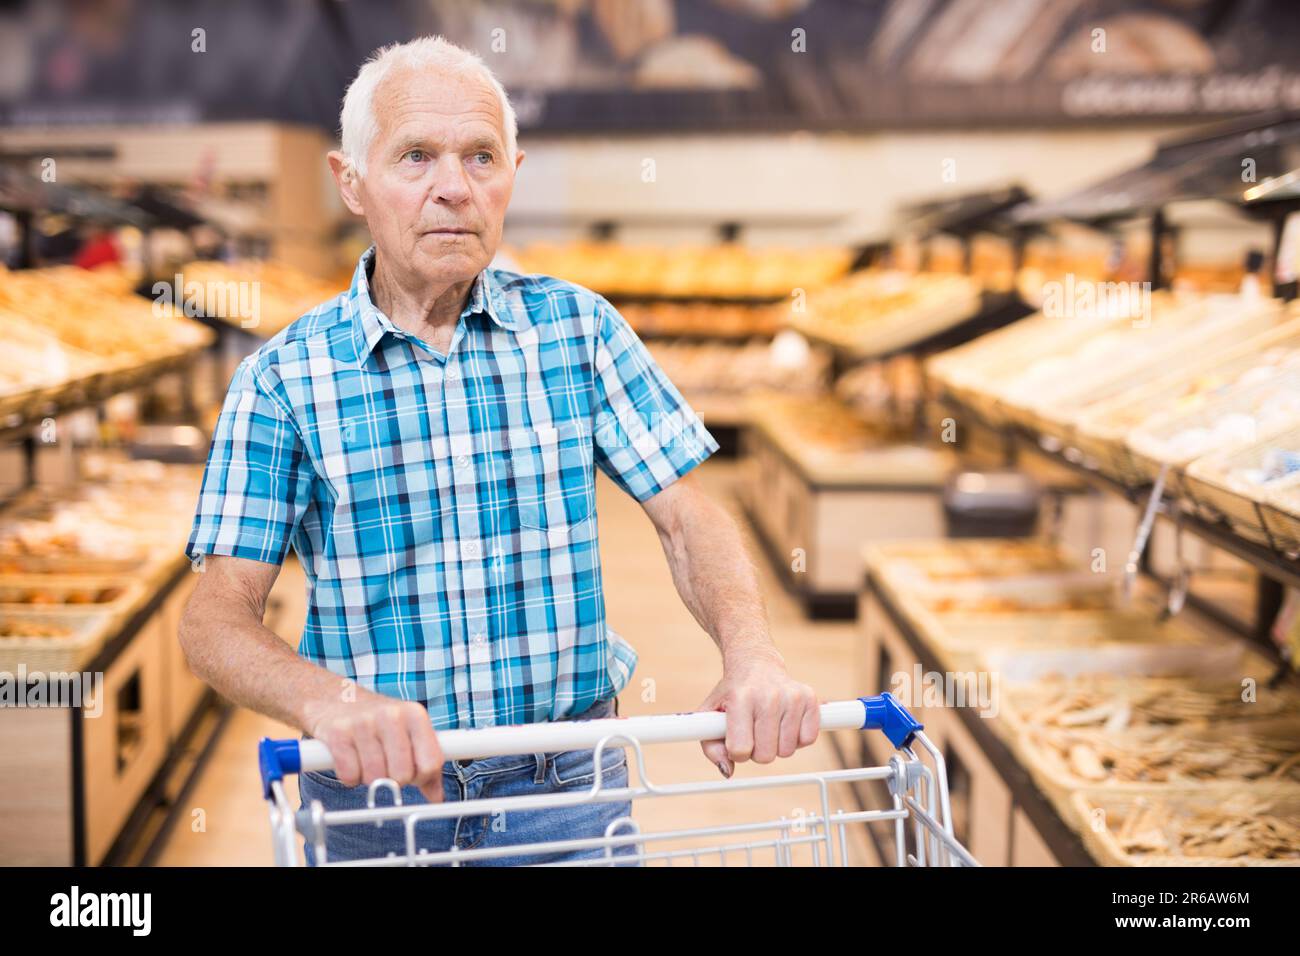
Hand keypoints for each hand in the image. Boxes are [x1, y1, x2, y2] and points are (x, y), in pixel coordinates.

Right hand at [305, 689, 444, 801]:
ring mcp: (363, 723)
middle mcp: (391, 715)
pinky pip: (350, 775)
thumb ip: (425, 763)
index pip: (430, 763)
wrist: (334, 698)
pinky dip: (349, 776)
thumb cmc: (377, 720)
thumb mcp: (408, 733)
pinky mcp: (338, 733)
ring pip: (375, 778)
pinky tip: (350, 760)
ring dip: (368, 778)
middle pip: (402, 775)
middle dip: (392, 780)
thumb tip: (436, 797)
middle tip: (384, 767)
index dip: (421, 778)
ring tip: (365, 760)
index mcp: (415, 715)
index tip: (411, 774)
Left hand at [697, 647, 819, 776]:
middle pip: (765, 755)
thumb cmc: (732, 694)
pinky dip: (796, 738)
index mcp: (740, 698)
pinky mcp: (810, 699)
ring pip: (787, 751)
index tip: (736, 740)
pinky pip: (807, 740)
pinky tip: (785, 722)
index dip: (737, 752)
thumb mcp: (710, 715)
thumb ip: (711, 747)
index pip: (740, 749)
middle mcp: (768, 696)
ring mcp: (792, 697)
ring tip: (768, 725)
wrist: (756, 664)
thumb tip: (727, 771)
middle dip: (757, 751)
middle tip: (753, 733)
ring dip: (777, 745)